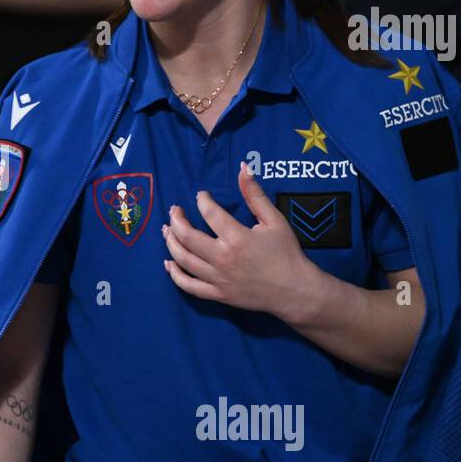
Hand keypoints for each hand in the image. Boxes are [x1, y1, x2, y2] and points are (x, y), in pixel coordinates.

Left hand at [161, 161, 321, 322]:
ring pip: (183, 259)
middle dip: (176, 220)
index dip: (202, 200)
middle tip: (174, 211)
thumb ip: (255, 195)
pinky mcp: (217, 294)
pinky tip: (168, 263)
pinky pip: (188, 285)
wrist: (295, 291)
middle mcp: (223, 258)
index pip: (209, 213)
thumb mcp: (274, 220)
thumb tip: (243, 167)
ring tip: (166, 230)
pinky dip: (175, 274)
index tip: (201, 195)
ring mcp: (217, 278)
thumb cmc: (286, 253)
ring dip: (170, 242)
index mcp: (237, 238)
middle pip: (187, 236)